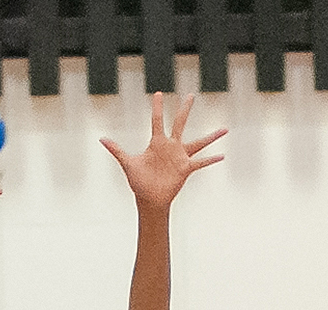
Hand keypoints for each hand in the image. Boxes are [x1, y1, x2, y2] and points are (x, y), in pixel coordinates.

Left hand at [100, 92, 225, 209]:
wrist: (148, 198)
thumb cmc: (139, 181)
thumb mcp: (127, 163)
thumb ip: (116, 150)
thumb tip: (101, 139)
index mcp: (157, 143)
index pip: (157, 120)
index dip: (157, 107)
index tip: (158, 93)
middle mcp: (170, 146)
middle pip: (180, 123)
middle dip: (185, 109)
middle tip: (191, 95)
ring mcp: (180, 157)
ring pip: (198, 142)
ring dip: (211, 137)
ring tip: (225, 129)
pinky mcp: (186, 168)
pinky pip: (201, 163)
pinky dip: (211, 160)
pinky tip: (222, 156)